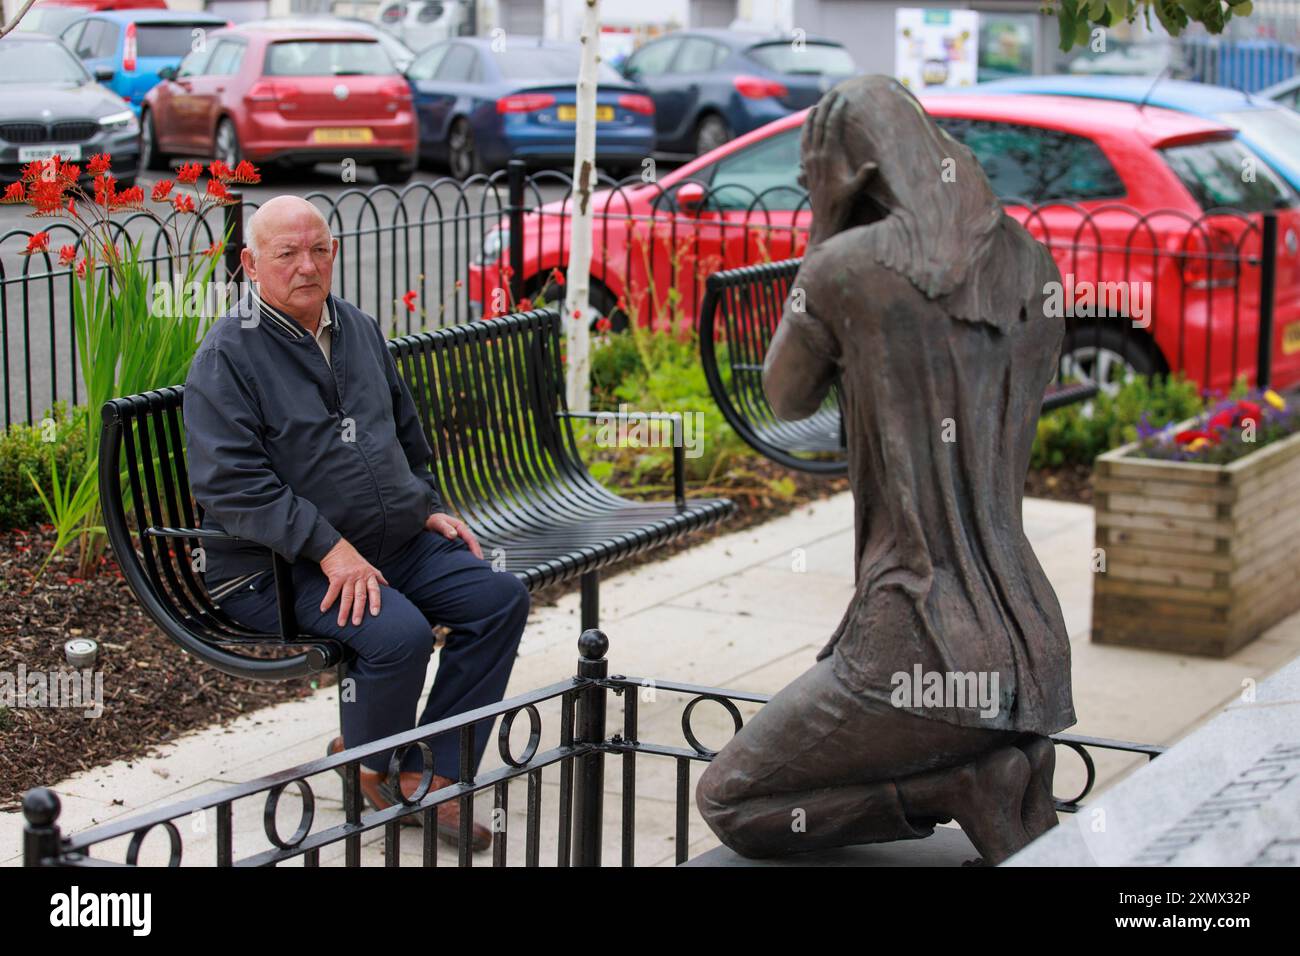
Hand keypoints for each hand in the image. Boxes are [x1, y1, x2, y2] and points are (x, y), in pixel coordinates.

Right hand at [319, 538, 388, 626]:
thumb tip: (387, 585)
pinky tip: (324, 609)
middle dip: (359, 611)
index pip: (375, 590)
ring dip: (344, 611)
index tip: (375, 613)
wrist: (335, 547)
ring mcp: (348, 576)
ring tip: (341, 623)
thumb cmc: (352, 557)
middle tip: (357, 623)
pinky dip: (327, 601)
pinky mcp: (336, 576)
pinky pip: (332, 591)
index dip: (375, 602)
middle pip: (360, 596)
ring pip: (347, 597)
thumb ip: (376, 576)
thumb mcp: (367, 565)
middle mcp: (359, 576)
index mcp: (368, 574)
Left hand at [426, 511, 482, 559]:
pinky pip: (465, 547)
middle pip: (473, 543)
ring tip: (477, 564)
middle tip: (481, 565)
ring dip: (474, 554)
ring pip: (470, 546)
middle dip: (478, 553)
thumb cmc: (433, 521)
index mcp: (460, 527)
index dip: (475, 548)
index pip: (471, 538)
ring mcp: (460, 536)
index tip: (478, 558)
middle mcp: (462, 531)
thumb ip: (445, 528)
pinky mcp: (457, 540)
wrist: (428, 520)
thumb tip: (453, 535)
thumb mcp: (437, 523)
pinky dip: (468, 553)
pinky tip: (468, 561)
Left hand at [800, 98, 877, 246]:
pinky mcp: (806, 166)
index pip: (831, 127)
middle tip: (832, 93)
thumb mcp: (854, 190)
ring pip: (807, 132)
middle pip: (818, 124)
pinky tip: (808, 126)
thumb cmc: (842, 203)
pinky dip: (805, 130)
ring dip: (812, 117)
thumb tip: (873, 165)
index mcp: (828, 157)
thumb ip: (863, 176)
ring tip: (817, 104)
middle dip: (825, 107)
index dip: (836, 112)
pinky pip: (803, 143)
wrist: (824, 218)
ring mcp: (809, 160)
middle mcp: (815, 156)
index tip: (842, 98)